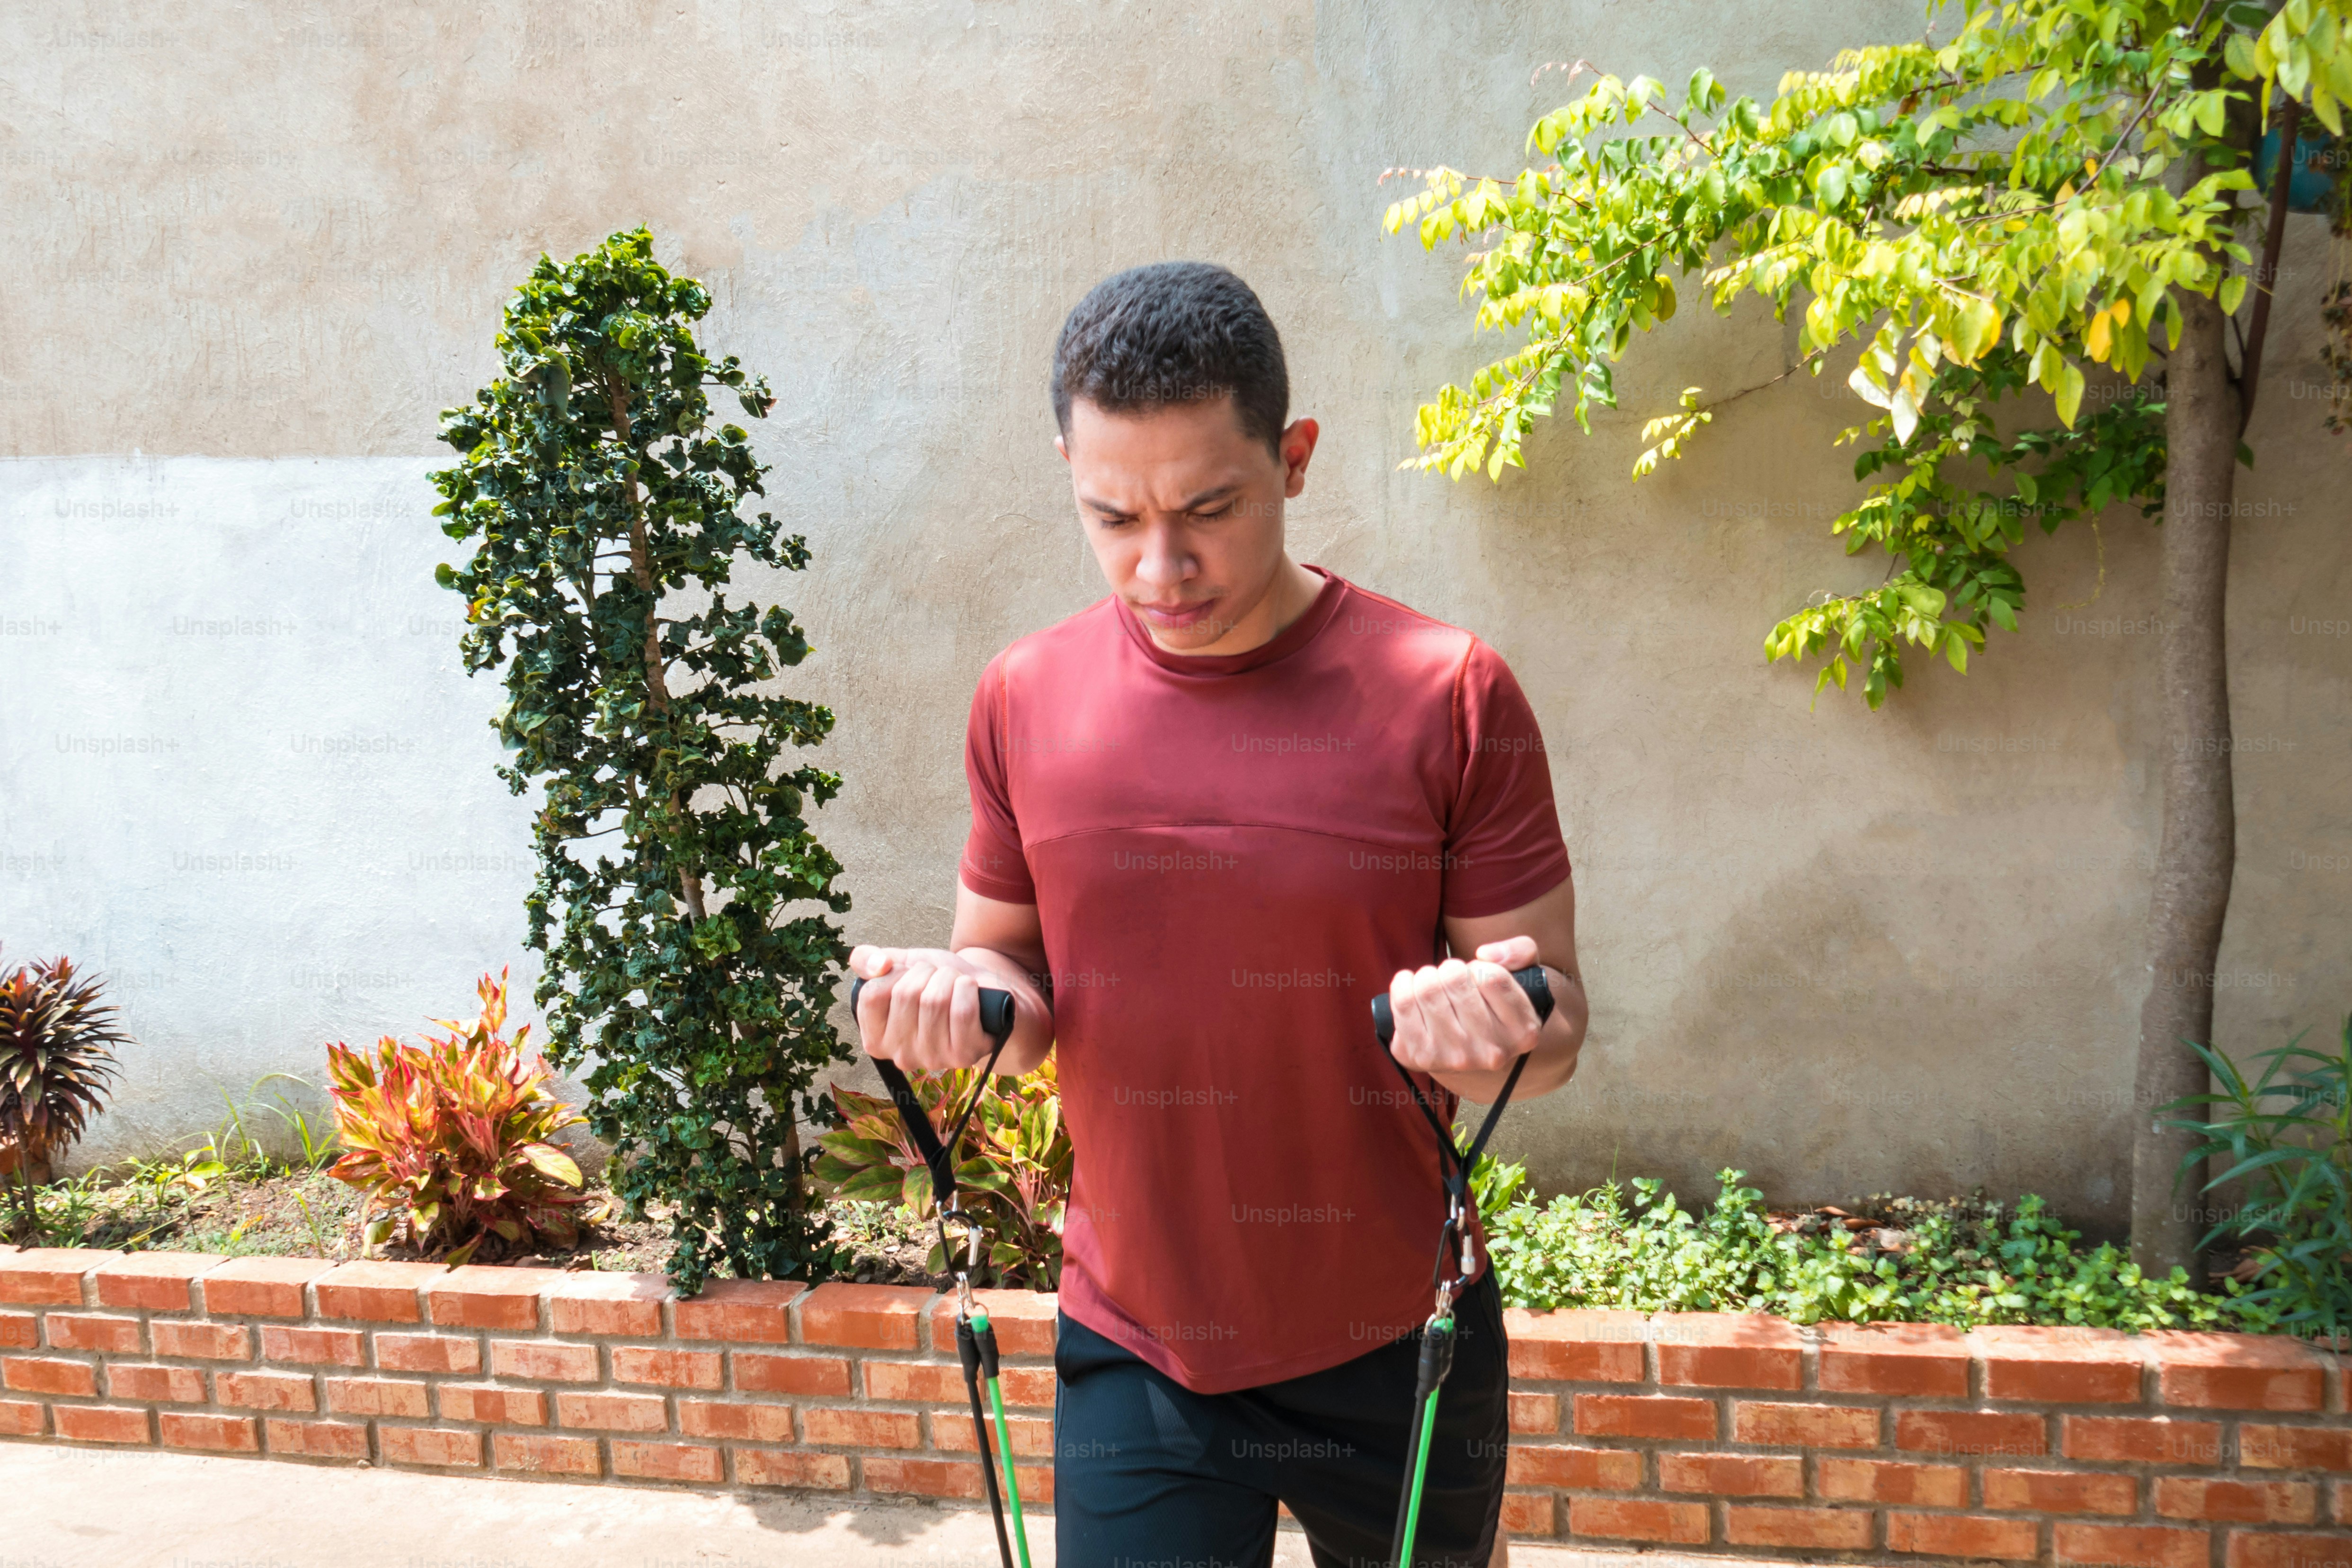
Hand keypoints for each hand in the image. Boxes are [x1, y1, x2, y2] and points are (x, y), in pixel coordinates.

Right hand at [847, 944, 1009, 1071]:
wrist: (980, 991)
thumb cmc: (936, 982)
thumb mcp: (899, 964)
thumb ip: (867, 960)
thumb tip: (877, 964)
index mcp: (876, 1038)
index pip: (871, 995)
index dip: (895, 972)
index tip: (910, 974)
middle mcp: (900, 1056)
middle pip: (905, 994)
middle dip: (927, 972)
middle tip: (938, 978)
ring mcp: (932, 1059)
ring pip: (935, 1000)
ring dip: (949, 978)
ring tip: (955, 984)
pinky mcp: (963, 1056)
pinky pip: (962, 1011)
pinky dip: (968, 988)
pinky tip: (971, 991)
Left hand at [1385, 934, 1547, 1076]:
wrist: (1474, 1051)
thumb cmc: (1498, 1005)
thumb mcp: (1527, 974)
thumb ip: (1521, 951)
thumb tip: (1484, 953)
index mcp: (1523, 1032)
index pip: (1491, 977)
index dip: (1479, 967)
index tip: (1478, 976)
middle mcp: (1490, 1052)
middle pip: (1454, 979)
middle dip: (1450, 968)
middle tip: (1453, 978)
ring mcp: (1453, 1058)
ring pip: (1426, 989)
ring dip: (1427, 976)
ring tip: (1436, 985)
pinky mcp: (1420, 1057)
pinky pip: (1402, 1004)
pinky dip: (1403, 985)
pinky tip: (1411, 987)